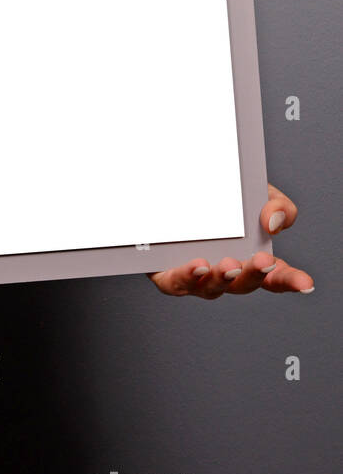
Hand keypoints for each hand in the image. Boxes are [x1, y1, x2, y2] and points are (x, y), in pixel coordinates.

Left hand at [147, 184, 314, 298]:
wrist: (175, 186)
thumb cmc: (221, 199)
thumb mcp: (256, 194)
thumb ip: (276, 206)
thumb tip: (272, 223)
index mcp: (250, 259)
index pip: (275, 276)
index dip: (291, 281)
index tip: (306, 283)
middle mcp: (225, 272)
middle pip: (244, 284)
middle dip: (255, 274)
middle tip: (263, 262)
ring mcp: (197, 277)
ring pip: (210, 287)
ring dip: (222, 278)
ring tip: (228, 264)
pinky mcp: (168, 274)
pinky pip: (176, 282)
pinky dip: (186, 277)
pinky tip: (197, 265)